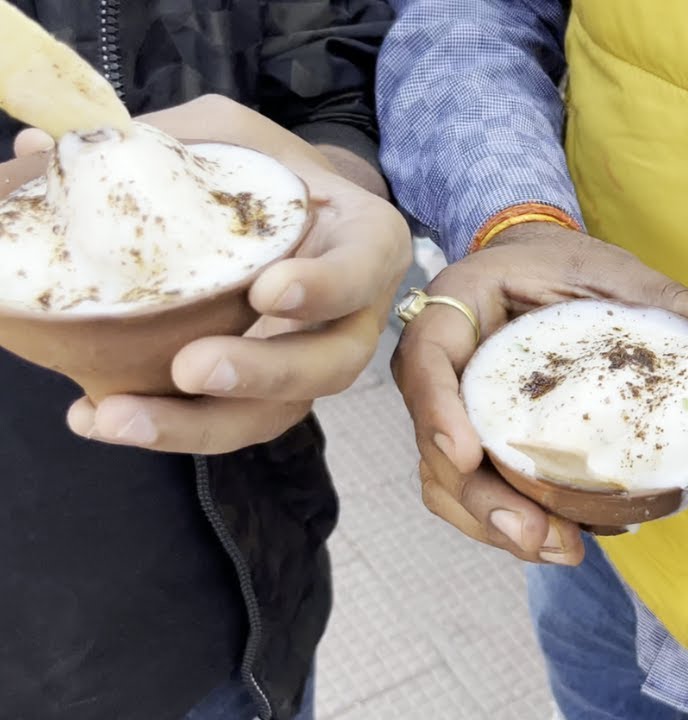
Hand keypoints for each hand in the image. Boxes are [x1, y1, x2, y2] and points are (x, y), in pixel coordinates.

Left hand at [16, 94, 411, 453]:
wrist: (284, 208)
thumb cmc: (266, 170)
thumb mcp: (234, 135)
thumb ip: (164, 141)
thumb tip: (36, 151)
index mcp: (364, 241)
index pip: (363, 270)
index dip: (325, 288)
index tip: (265, 290)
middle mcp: (353, 313)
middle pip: (331, 365)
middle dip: (263, 374)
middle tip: (193, 367)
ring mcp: (311, 359)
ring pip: (280, 412)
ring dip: (200, 424)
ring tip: (119, 415)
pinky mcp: (265, 392)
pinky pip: (231, 423)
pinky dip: (169, 428)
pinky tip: (99, 417)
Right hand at [391, 221, 687, 564]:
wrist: (542, 274)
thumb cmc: (570, 267)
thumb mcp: (613, 271)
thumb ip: (661, 300)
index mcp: (456, 308)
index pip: (426, 361)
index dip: (438, 413)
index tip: (467, 455)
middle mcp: (439, 366)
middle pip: (434, 444)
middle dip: (481, 499)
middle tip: (535, 532)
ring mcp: (449, 412)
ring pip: (447, 483)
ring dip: (495, 525)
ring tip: (559, 547)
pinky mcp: (472, 444)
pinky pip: (473, 493)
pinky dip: (507, 523)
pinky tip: (560, 538)